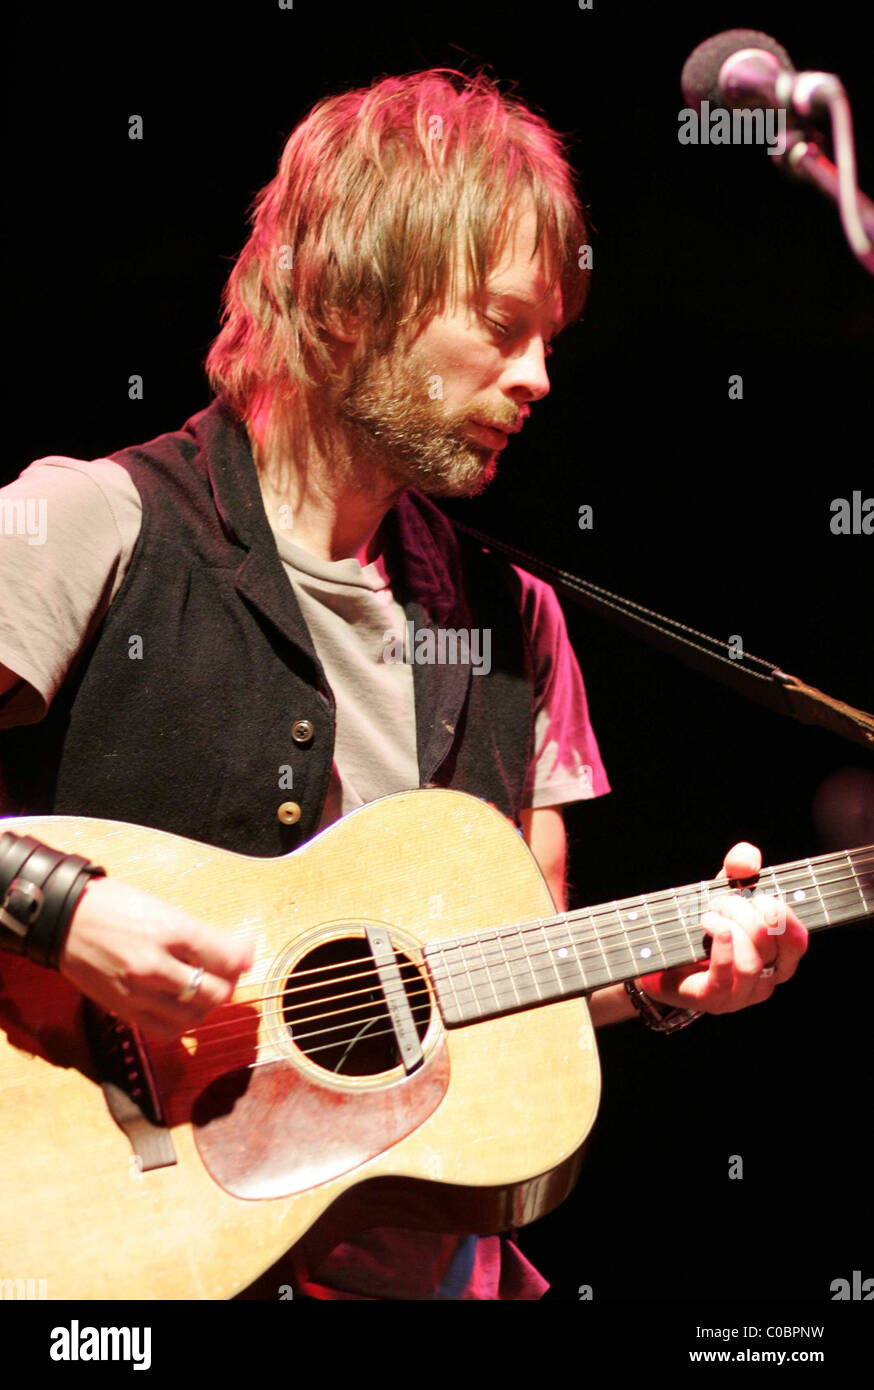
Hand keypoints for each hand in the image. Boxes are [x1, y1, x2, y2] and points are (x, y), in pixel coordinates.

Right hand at [59, 876, 253, 1039]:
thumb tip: (239, 954)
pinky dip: (182, 1023)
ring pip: (194, 1015)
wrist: (63, 920)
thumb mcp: (162, 908)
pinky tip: (182, 1008)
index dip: (243, 958)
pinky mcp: (123, 1009)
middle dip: (228, 984)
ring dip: (208, 1006)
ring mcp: (138, 991)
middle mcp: (156, 964)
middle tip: (226, 974)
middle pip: (215, 991)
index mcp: (170, 930)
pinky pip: (165, 1030)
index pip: (226, 957)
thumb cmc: (114, 906)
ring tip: (205, 991)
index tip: (245, 955)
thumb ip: (200, 934)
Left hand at [637, 842, 807, 1013]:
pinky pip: (727, 976)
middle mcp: (764, 980)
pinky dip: (722, 947)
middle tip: (719, 902)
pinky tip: (710, 926)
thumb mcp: (723, 893)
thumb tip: (748, 859)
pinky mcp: (713, 999)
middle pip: (770, 943)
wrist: (659, 961)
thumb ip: (739, 871)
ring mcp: (740, 995)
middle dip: (744, 912)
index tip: (758, 895)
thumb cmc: (700, 931)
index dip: (782, 914)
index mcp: (776, 958)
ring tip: (706, 916)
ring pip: (751, 962)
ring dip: (728, 927)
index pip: (797, 940)